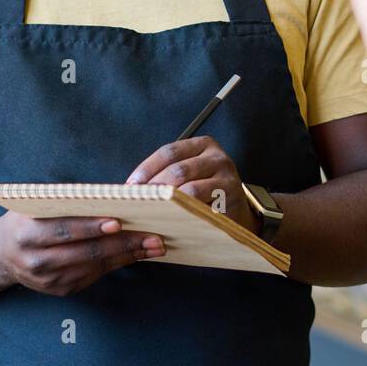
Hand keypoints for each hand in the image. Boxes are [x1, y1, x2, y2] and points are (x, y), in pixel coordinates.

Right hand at [0, 211, 165, 296]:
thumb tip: (111, 196)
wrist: (1, 254)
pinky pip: (94, 276)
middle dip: (122, 244)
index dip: (91, 227)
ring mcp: (48, 280)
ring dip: (127, 256)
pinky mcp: (60, 290)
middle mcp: (36, 261)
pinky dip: (118, 264)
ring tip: (153, 245)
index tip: (119, 222)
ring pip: (94, 266)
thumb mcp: (33, 204)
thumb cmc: (24, 219)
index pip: (64, 230)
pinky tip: (137, 253)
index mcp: (26, 234)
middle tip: (151, 235)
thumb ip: (65, 201)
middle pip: (85, 252)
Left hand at [125, 136, 256, 232]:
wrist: (236, 209)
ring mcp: (227, 176)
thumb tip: (131, 187)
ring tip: (153, 212)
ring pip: (191, 188)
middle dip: (156, 187)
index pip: (168, 152)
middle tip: (139, 202)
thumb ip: (167, 174)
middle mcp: (217, 156)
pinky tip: (173, 220)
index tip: (130, 185)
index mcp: (202, 145)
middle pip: (178, 169)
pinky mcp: (233, 197)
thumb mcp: (190, 173)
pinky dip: (185, 213)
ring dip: (168, 202)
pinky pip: (205, 205)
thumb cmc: (205, 190)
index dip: (147, 168)